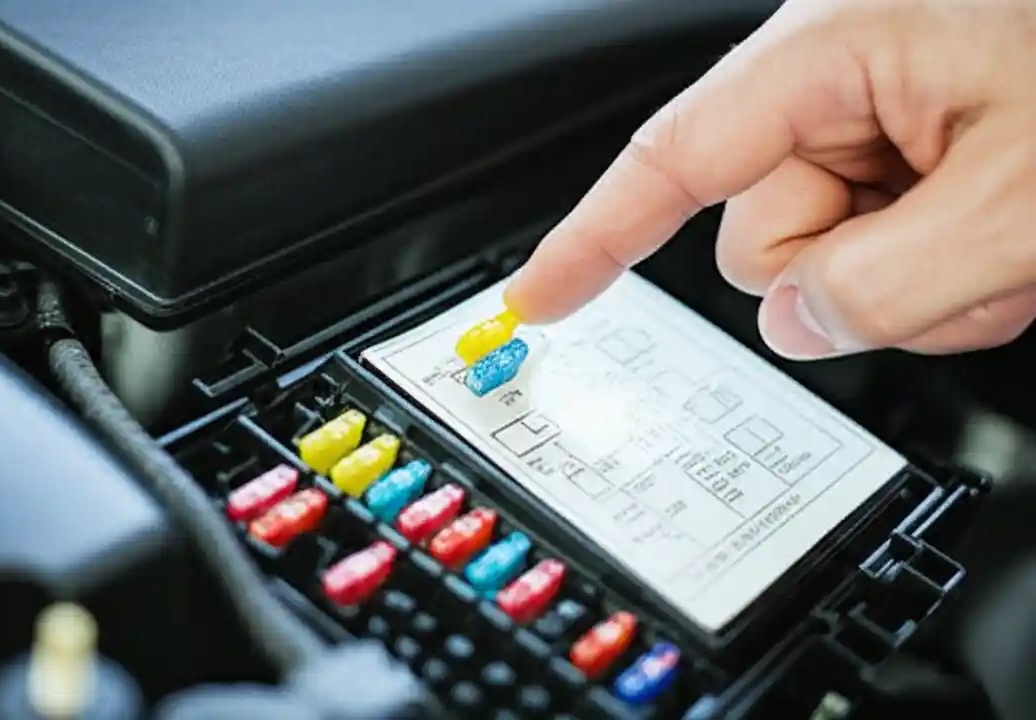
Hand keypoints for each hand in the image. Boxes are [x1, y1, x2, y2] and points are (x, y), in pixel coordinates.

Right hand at [504, 0, 1035, 358]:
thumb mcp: (1024, 195)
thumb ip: (887, 283)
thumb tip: (800, 326)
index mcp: (835, 45)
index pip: (672, 161)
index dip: (591, 239)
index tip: (536, 299)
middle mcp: (844, 68)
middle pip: (765, 238)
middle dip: (855, 278)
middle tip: (965, 257)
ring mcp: (885, 106)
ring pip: (833, 256)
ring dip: (924, 279)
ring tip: (1017, 234)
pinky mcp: (924, 134)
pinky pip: (890, 242)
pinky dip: (955, 264)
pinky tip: (1018, 228)